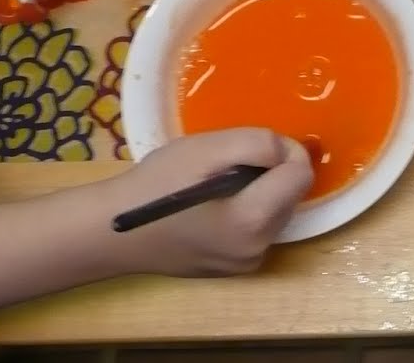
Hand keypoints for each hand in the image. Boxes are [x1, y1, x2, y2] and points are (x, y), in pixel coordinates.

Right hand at [103, 128, 313, 276]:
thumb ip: (257, 144)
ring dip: (258, 191)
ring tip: (214, 185)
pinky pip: (256, 230)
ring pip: (275, 212)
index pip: (302, 175)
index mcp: (254, 221)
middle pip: (291, 195)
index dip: (285, 151)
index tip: (254, 146)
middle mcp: (258, 250)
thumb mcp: (207, 148)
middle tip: (226, 164)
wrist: (111, 232)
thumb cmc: (156, 185)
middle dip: (270, 172)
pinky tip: (210, 207)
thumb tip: (287, 152)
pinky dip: (244, 211)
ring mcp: (245, 265)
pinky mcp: (231, 270)